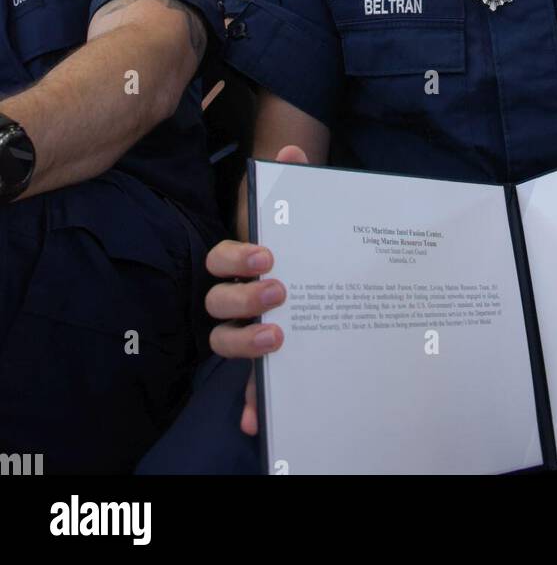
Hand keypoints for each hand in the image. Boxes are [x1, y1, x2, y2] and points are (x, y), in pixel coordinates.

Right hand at [205, 144, 307, 434]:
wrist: (319, 263)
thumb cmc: (299, 237)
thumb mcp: (299, 209)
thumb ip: (294, 180)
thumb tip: (291, 153)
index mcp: (240, 260)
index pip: (220, 259)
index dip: (237, 258)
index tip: (268, 255)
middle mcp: (234, 297)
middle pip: (217, 303)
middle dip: (242, 298)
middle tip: (279, 291)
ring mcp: (246, 329)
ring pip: (224, 342)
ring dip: (243, 344)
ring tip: (276, 337)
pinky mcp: (263, 361)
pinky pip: (247, 387)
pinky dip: (248, 405)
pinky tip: (252, 422)